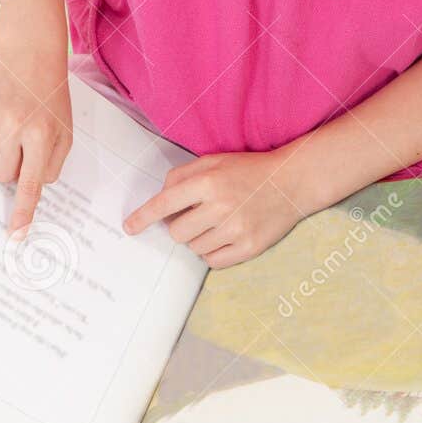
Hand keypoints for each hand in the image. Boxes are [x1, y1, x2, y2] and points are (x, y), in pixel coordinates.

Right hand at [0, 50, 71, 236]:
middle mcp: (14, 126)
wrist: (30, 57)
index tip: (15, 235)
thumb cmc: (49, 100)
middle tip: (19, 146)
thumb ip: (51, 165)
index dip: (22, 212)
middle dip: (9, 168)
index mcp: (41, 135)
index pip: (29, 184)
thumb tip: (32, 189)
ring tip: (7, 128)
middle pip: (0, 175)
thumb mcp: (64, 132)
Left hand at [123, 149, 301, 267]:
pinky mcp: (249, 247)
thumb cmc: (248, 170)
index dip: (142, 217)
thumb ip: (182, 176)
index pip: (164, 204)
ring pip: (194, 248)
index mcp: (207, 181)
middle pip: (176, 233)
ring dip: (198, 239)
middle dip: (180, 227)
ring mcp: (236, 228)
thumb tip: (160, 199)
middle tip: (196, 216)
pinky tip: (225, 236)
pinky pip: (213, 261)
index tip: (129, 227)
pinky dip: (212, 252)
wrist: (291, 182)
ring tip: (217, 223)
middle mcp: (220, 206)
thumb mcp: (213, 161)